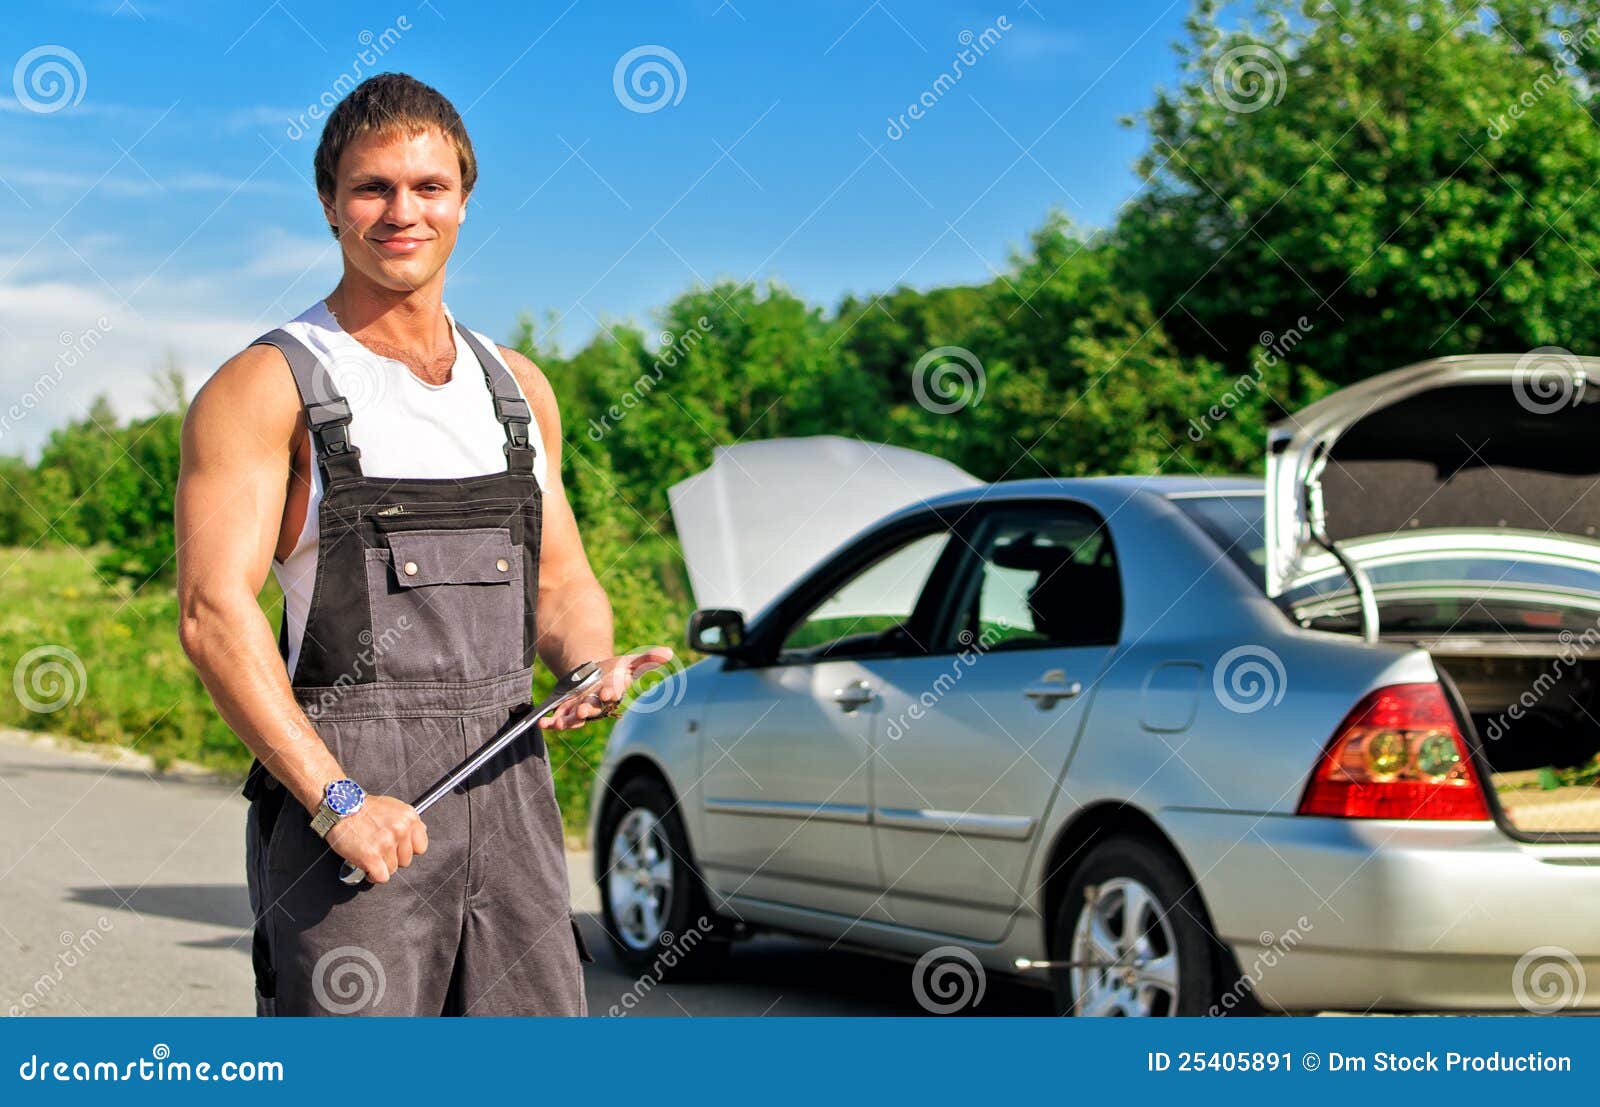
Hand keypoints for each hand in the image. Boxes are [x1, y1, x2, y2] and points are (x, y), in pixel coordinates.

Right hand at [323, 795, 427, 883]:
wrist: (340, 807)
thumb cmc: (363, 808)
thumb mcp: (393, 807)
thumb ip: (407, 822)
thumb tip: (420, 833)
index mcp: (409, 818)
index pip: (420, 847)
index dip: (407, 850)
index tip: (397, 849)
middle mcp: (401, 830)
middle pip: (406, 861)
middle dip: (392, 858)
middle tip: (379, 850)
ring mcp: (387, 844)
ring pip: (392, 869)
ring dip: (380, 866)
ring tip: (370, 854)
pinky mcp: (372, 857)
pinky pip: (381, 877)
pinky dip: (373, 876)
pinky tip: (367, 867)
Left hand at [539, 646, 674, 729]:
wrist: (594, 678)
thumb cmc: (614, 672)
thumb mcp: (630, 662)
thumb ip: (647, 659)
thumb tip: (669, 653)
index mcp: (612, 690)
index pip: (613, 691)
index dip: (611, 691)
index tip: (608, 691)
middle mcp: (597, 702)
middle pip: (593, 708)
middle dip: (587, 710)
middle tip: (582, 711)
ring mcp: (580, 708)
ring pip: (575, 718)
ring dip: (568, 721)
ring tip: (559, 723)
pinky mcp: (566, 710)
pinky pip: (559, 718)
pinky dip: (550, 722)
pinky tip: (542, 723)